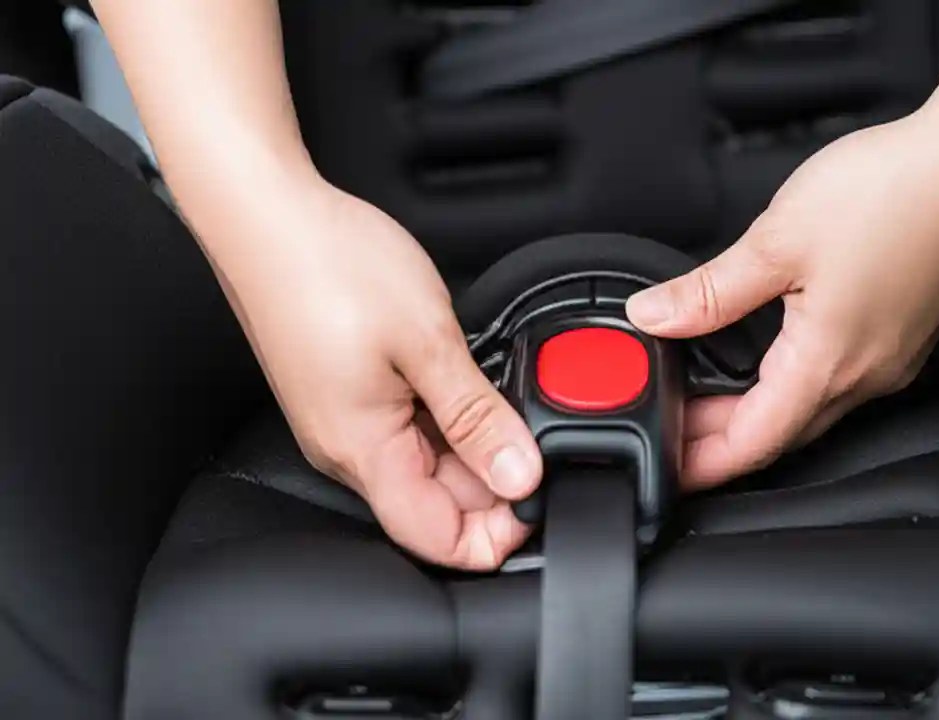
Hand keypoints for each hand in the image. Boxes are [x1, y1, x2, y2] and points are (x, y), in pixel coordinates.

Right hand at [211, 179, 541, 569]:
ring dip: (471, 452)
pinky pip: (403, 433)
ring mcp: (340, 422)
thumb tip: (519, 477)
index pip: (434, 539)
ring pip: (421, 468)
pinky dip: (445, 423)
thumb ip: (478, 416)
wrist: (265, 214)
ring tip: (503, 404)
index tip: (537, 507)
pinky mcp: (342, 394)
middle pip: (431, 506)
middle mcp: (344, 449)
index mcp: (362, 450)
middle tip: (535, 440)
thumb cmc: (330, 264)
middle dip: (491, 490)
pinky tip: (469, 388)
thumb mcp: (429, 341)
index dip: (493, 540)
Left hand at [629, 109, 938, 489]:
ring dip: (757, 412)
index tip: (666, 465)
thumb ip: (709, 292)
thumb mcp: (777, 241)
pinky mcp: (905, 333)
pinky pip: (839, 381)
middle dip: (721, 440)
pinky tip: (772, 358)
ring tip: (708, 396)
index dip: (702, 462)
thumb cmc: (895, 191)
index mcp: (828, 364)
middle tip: (672, 423)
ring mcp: (892, 358)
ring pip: (811, 409)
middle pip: (780, 433)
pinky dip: (794, 384)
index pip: (752, 443)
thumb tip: (653, 318)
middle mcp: (867, 375)